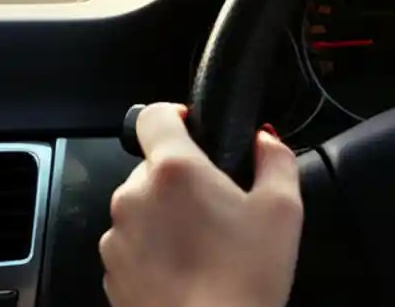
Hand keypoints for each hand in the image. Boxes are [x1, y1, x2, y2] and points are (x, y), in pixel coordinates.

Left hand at [99, 103, 302, 306]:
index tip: (193, 131)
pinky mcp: (111, 272)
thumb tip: (265, 142)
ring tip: (203, 247)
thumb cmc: (245, 280)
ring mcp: (116, 237)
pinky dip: (153, 250)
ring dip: (165, 216)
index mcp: (173, 169)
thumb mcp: (283, 211)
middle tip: (217, 208)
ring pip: (141, 207)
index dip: (175, 116)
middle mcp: (133, 196)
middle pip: (152, 166)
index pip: (154, 115)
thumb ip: (276, 160)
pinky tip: (186, 271)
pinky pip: (132, 245)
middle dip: (181, 179)